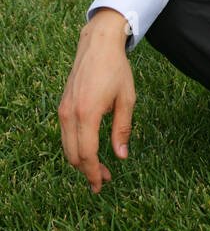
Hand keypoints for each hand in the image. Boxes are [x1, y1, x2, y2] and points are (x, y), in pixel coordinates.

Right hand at [58, 8, 135, 193]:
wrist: (98, 45)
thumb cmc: (116, 70)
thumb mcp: (126, 99)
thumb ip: (123, 129)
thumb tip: (121, 156)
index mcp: (87, 114)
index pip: (86, 154)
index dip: (94, 173)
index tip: (102, 185)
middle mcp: (70, 114)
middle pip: (73, 155)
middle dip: (88, 171)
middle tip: (105, 179)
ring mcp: (63, 110)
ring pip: (66, 147)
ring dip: (81, 161)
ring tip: (99, 168)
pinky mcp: (62, 106)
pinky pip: (65, 135)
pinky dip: (75, 147)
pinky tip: (90, 150)